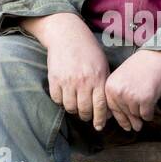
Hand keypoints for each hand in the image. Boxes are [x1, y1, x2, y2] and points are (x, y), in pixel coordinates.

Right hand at [21, 13, 110, 129]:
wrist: (67, 35)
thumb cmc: (88, 51)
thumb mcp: (102, 65)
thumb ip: (104, 85)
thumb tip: (106, 109)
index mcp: (98, 78)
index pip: (100, 106)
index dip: (100, 119)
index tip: (99, 126)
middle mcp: (83, 81)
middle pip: (84, 110)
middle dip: (86, 116)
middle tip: (86, 115)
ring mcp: (67, 81)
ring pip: (70, 107)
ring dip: (73, 109)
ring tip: (75, 105)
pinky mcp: (54, 79)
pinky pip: (57, 99)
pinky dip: (61, 101)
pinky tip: (65, 96)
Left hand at [105, 47, 160, 131]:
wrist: (158, 56)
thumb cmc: (142, 65)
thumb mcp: (122, 77)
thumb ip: (119, 94)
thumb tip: (124, 117)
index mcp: (110, 87)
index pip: (113, 109)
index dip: (121, 119)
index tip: (126, 126)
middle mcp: (118, 93)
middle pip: (125, 114)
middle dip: (132, 121)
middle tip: (136, 127)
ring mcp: (131, 97)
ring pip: (136, 115)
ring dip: (142, 113)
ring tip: (147, 103)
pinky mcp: (145, 100)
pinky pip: (146, 115)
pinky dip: (150, 113)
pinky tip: (152, 106)